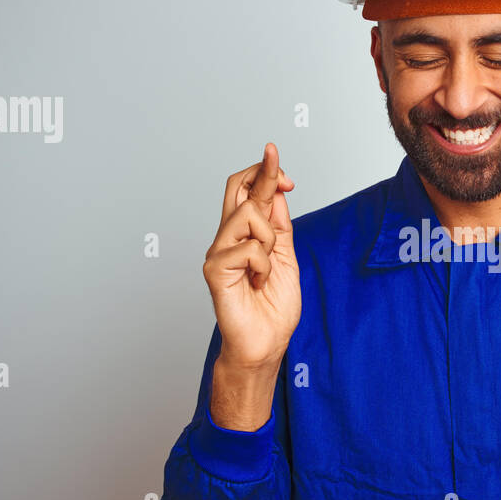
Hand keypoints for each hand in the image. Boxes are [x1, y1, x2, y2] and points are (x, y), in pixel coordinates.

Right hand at [203, 142, 300, 373]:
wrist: (266, 343)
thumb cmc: (273, 307)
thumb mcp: (286, 258)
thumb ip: (279, 226)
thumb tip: (276, 190)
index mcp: (246, 234)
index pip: (249, 192)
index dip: (265, 170)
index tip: (277, 156)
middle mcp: (228, 238)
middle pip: (235, 187)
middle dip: (261, 173)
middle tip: (280, 169)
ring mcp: (218, 251)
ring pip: (246, 214)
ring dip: (268, 238)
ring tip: (266, 268)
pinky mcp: (214, 268)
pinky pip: (248, 248)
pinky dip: (263, 266)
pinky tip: (257, 283)